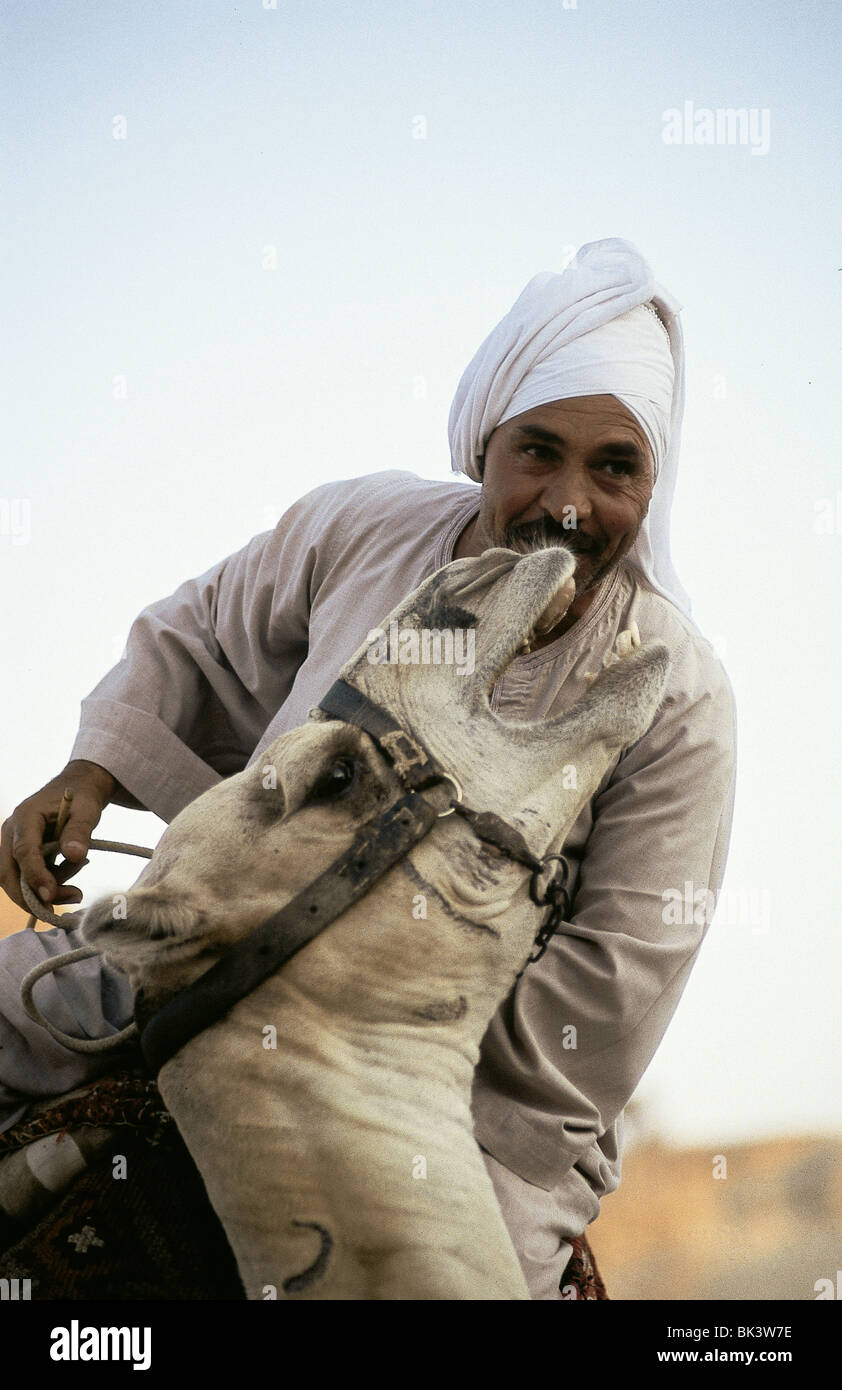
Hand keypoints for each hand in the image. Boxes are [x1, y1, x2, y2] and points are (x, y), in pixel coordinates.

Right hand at [0, 761, 115, 910]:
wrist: (76, 790)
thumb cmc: (81, 799)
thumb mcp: (87, 812)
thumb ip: (80, 832)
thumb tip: (74, 855)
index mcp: (26, 817)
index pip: (23, 851)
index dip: (35, 875)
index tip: (50, 895)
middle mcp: (12, 832)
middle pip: (8, 873)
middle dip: (30, 896)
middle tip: (59, 908)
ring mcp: (12, 844)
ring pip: (16, 880)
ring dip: (42, 892)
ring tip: (76, 892)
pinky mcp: (20, 855)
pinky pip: (26, 878)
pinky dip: (46, 884)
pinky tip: (70, 875)